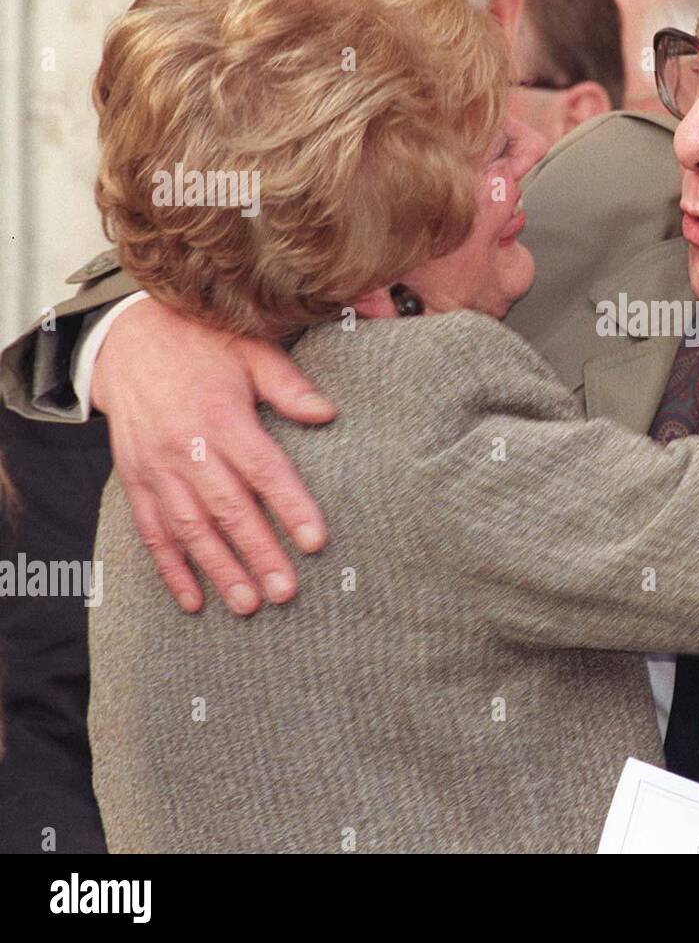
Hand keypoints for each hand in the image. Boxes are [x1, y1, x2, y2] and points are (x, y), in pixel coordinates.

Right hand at [91, 298, 335, 613]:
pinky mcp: (136, 480)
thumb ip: (288, 384)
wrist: (125, 338)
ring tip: (248, 605)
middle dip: (258, 554)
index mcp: (222, 416)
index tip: (315, 541)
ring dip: (218, 570)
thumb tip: (327, 413)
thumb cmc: (200, 343)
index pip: (264, 470)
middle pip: (228, 510)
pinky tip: (192, 601)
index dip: (291, 507)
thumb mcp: (249, 349)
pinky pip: (151, 532)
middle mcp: (187, 448)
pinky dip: (170, 569)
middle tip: (286, 591)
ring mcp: (156, 468)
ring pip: (190, 529)